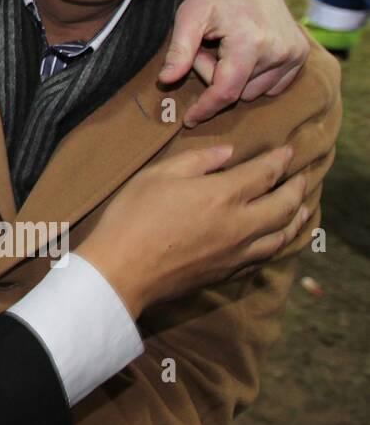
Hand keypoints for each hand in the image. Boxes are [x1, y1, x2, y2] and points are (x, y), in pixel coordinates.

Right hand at [76, 143, 307, 318]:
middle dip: (296, 189)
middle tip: (302, 178)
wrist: (122, 271)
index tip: (288, 151)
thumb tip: (227, 153)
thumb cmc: (133, 217)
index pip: (263, 174)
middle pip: (283, 206)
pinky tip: (276, 240)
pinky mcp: (228, 273)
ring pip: (281, 236)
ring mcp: (236, 253)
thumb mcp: (156, 176)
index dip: (279, 161)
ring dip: (296, 219)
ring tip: (302, 209)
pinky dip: (278, 244)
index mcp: (221, 195)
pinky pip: (264, 257)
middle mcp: (239, 225)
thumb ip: (196, 161)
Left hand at [161, 0, 308, 126]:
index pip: (226, 92)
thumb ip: (178, 51)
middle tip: (207, 46)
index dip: (205, 108)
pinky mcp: (301, 56)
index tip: (189, 120)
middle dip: (214, 77)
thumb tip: (165, 81)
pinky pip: (271, 86)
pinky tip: (244, 51)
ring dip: (233, 77)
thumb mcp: (188, 17)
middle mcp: (278, 51)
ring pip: (252, 91)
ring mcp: (294, 54)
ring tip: (225, 46)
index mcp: (250, 43)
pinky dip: (252, 76)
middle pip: (236, 91)